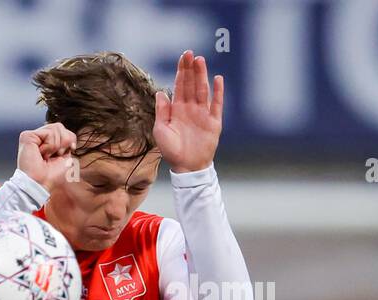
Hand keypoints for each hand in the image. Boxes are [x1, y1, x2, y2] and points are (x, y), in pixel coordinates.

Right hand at [16, 122, 77, 193]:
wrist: (39, 184)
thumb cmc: (50, 175)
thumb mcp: (66, 157)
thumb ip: (67, 142)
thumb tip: (70, 136)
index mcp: (46, 141)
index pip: (63, 130)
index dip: (69, 141)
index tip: (62, 155)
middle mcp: (38, 137)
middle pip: (60, 126)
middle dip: (63, 143)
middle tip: (53, 157)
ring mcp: (32, 136)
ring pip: (56, 127)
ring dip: (55, 146)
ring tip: (45, 156)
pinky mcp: (27, 136)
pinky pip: (49, 133)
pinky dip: (49, 146)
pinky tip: (40, 154)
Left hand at [154, 51, 223, 172]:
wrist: (186, 167)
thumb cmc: (171, 150)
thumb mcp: (161, 130)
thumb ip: (161, 111)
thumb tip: (160, 93)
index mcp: (177, 109)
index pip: (180, 86)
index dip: (181, 71)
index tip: (183, 57)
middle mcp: (191, 108)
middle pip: (192, 84)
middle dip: (191, 69)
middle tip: (190, 53)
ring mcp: (203, 113)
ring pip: (203, 90)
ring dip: (202, 76)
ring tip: (200, 61)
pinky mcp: (214, 121)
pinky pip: (217, 104)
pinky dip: (218, 92)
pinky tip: (218, 79)